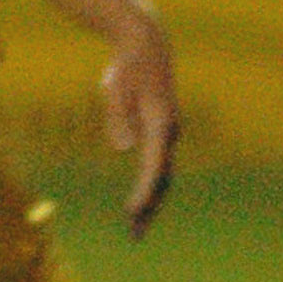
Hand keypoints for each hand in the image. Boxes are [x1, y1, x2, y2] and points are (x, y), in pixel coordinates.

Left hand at [101, 16, 177, 237]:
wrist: (145, 47)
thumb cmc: (126, 69)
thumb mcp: (114, 90)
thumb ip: (118, 117)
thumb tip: (123, 148)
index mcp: (159, 125)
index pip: (152, 167)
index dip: (143, 192)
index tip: (131, 212)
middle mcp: (168, 132)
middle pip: (162, 179)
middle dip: (149, 207)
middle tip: (134, 234)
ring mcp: (166, 133)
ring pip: (162, 175)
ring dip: (150, 201)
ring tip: (135, 225)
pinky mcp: (160, 132)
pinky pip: (157, 167)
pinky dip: (149, 186)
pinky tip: (140, 202)